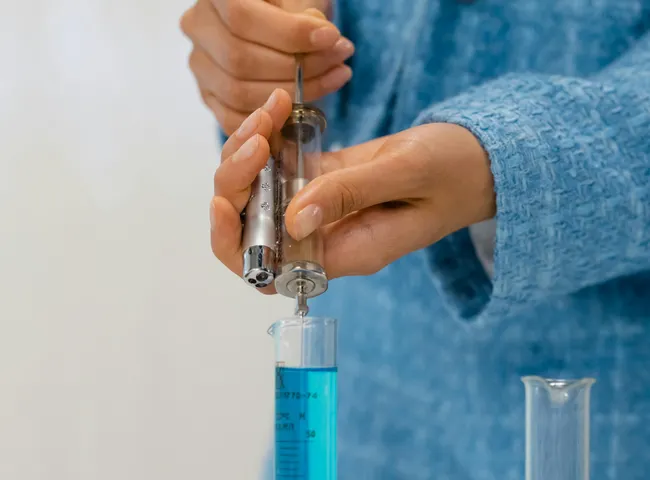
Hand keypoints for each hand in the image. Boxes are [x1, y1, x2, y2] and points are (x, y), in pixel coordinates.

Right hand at [181, 0, 353, 134]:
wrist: (274, 20)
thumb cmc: (287, 5)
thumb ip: (304, 15)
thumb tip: (324, 41)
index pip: (242, 19)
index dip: (289, 33)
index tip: (331, 38)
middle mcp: (198, 28)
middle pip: (240, 60)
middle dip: (298, 68)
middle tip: (339, 60)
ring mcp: (201, 66)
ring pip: (239, 94)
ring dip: (294, 94)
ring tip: (334, 77)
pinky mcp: (210, 97)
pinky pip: (235, 120)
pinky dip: (274, 120)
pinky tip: (308, 106)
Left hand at [210, 89, 495, 289]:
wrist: (475, 158)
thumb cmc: (454, 172)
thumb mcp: (407, 176)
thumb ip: (351, 194)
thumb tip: (292, 218)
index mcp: (346, 251)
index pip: (269, 269)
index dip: (237, 243)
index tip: (228, 199)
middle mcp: (324, 235)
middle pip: (253, 229)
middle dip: (237, 184)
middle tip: (258, 137)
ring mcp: (321, 206)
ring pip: (259, 194)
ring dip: (249, 154)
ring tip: (270, 112)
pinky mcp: (323, 178)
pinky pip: (278, 166)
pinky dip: (267, 137)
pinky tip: (279, 106)